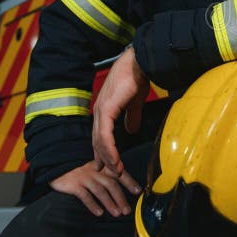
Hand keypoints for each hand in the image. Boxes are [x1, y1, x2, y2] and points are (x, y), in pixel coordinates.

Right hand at [50, 160, 141, 216]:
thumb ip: (105, 174)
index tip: (138, 191)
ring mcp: (85, 177)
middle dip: (120, 198)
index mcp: (102, 166)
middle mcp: (95, 171)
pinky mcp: (74, 184)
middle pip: (111, 184)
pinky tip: (99, 213)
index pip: (119, 173)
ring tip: (117, 213)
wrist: (56, 165)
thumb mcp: (93, 168)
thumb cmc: (78, 169)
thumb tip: (120, 187)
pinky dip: (93, 204)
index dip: (129, 182)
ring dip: (110, 203)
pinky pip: (85, 195)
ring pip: (100, 191)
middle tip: (127, 210)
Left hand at [92, 47, 148, 176]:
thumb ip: (132, 116)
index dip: (102, 150)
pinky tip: (114, 159)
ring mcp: (101, 110)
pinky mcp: (106, 110)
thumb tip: (131, 130)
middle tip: (111, 172)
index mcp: (105, 109)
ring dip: (107, 157)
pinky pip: (104, 135)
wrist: (139, 63)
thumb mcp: (135, 102)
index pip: (100, 134)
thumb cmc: (137, 77)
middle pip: (97, 140)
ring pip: (99, 141)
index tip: (106, 164)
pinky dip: (109, 149)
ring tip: (115, 170)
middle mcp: (100, 111)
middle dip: (103, 158)